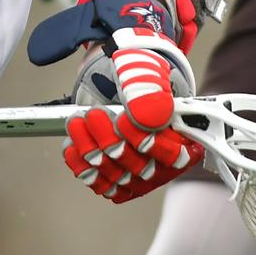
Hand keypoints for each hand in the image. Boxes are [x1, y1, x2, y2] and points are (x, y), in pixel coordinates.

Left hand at [29, 0, 205, 202]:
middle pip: (136, 166)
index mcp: (184, 140)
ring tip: (76, 122)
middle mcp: (163, 164)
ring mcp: (138, 174)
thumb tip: (147, 116)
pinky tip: (71, 145)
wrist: (122, 79)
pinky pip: (99, 182)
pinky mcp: (116, 179)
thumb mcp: (147, 72)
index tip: (120, 120)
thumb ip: (149, 91)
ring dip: (90, 149)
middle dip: (109, 140)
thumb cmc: (141, 77)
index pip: (169, 153)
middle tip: (93, 114)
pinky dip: (81, 165)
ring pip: (114, 174)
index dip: (143, 139)